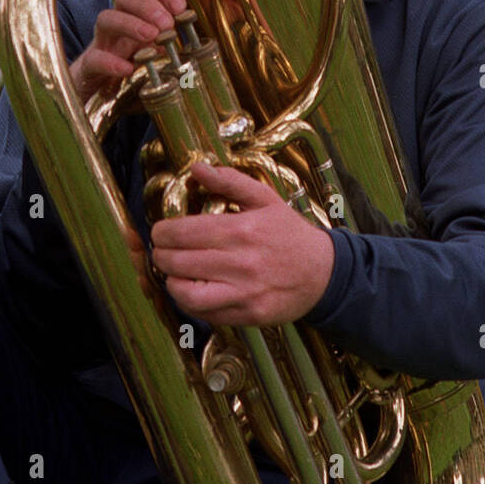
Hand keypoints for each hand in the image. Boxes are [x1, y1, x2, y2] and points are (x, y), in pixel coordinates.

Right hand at [69, 0, 187, 101]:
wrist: (99, 104)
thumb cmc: (135, 79)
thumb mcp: (163, 63)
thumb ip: (181, 55)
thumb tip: (205, 54)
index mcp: (140, 18)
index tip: (180, 7)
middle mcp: (120, 25)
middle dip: (148, 4)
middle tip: (167, 23)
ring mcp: (102, 45)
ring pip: (106, 18)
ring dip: (130, 23)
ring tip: (151, 37)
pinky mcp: (88, 68)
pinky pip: (94, 58)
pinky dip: (110, 61)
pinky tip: (128, 69)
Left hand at [150, 160, 335, 326]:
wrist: (324, 272)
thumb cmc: (290, 233)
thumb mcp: (265, 198)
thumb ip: (230, 181)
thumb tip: (197, 168)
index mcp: (242, 229)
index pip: (183, 232)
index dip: (162, 232)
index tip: (160, 231)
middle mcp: (241, 262)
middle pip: (178, 262)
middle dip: (162, 255)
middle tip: (163, 251)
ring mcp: (244, 292)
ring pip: (186, 293)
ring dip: (172, 282)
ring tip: (174, 272)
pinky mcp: (248, 314)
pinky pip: (206, 313)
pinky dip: (190, 302)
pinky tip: (193, 289)